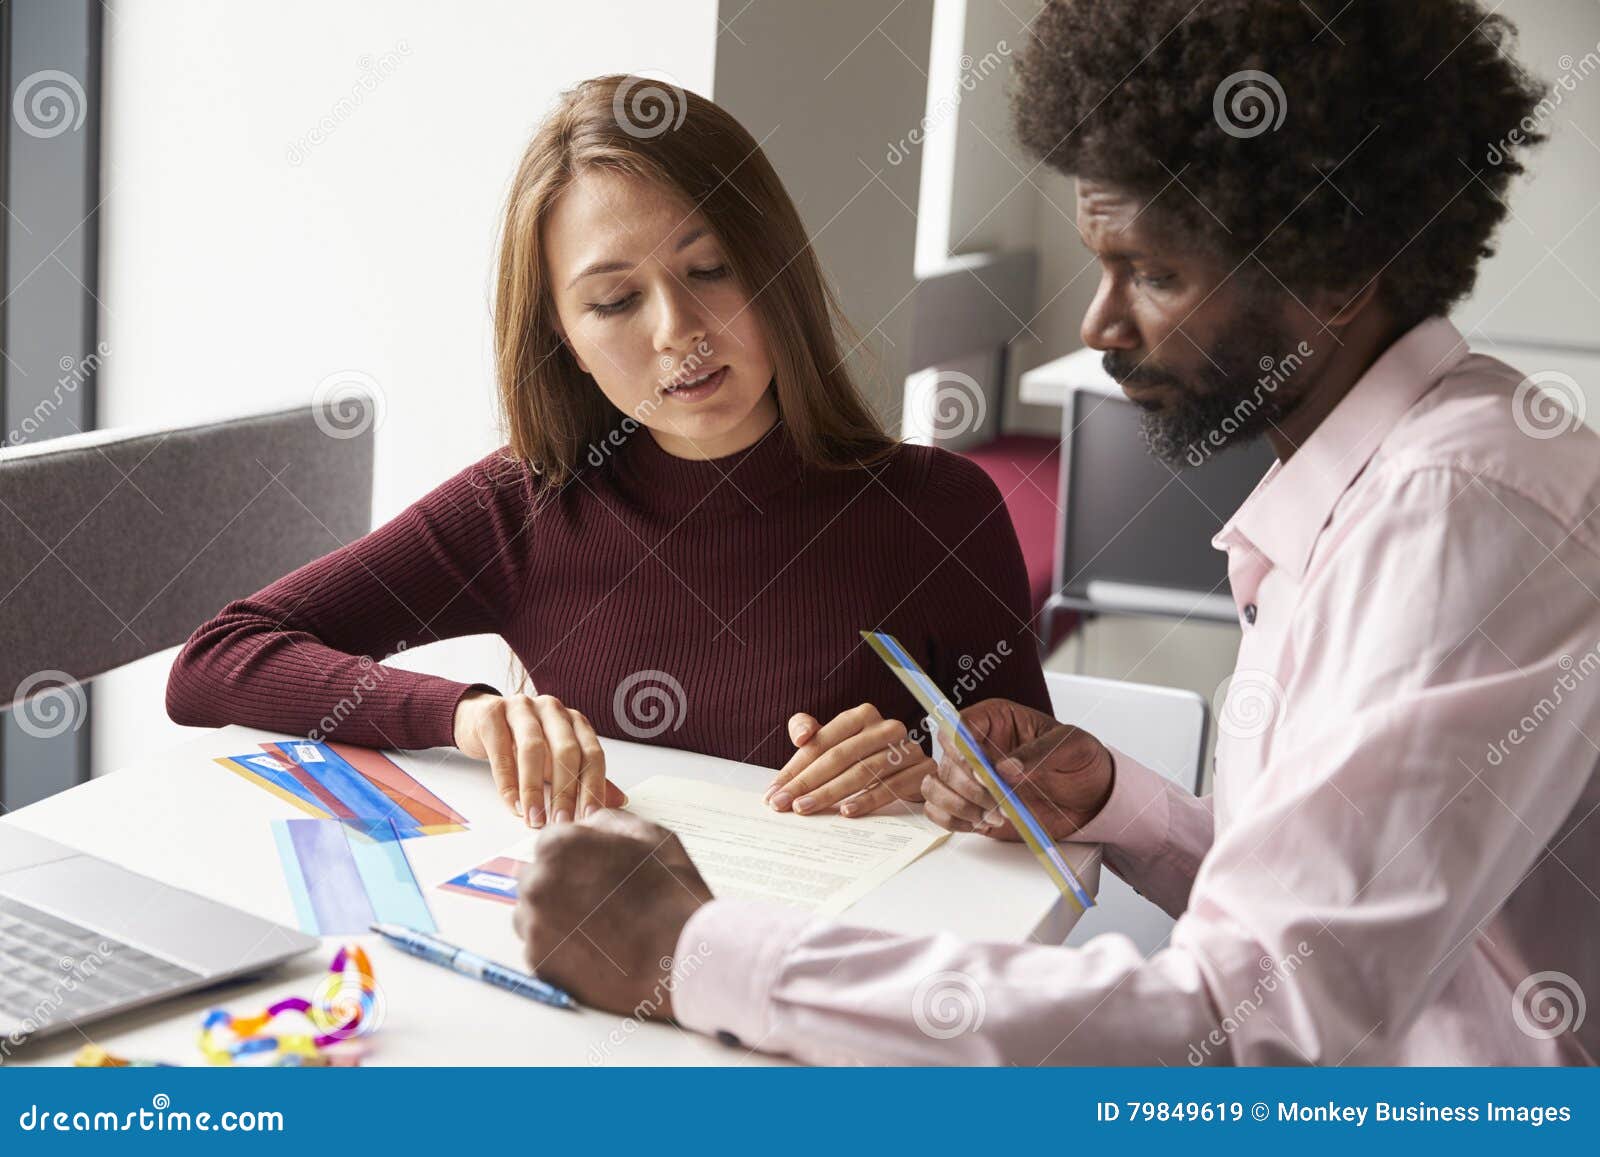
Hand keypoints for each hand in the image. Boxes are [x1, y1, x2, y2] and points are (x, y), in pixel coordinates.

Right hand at [452, 690, 625, 827]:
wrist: (480, 719)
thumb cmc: (523, 742)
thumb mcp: (556, 760)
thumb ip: (584, 777)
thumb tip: (619, 801)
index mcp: (574, 720)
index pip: (592, 753)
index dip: (594, 786)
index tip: (591, 818)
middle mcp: (552, 710)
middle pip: (566, 750)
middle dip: (566, 790)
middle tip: (562, 822)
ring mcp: (522, 708)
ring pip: (533, 749)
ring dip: (534, 789)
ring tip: (535, 818)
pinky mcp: (492, 714)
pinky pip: (501, 751)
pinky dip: (508, 782)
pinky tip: (513, 805)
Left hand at [513, 809, 711, 1016]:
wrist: (679, 957)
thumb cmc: (670, 895)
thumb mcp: (650, 836)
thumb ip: (608, 822)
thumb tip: (588, 825)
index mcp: (560, 846)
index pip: (549, 843)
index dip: (575, 856)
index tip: (594, 871)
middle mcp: (538, 883)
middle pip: (535, 878)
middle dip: (559, 886)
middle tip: (597, 902)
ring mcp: (535, 926)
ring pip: (532, 916)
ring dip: (554, 918)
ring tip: (596, 929)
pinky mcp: (540, 963)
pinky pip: (540, 949)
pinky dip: (559, 950)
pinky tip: (592, 951)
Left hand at [765, 703, 931, 817]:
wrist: (912, 770)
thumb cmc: (863, 756)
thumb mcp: (834, 740)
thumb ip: (808, 729)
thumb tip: (800, 736)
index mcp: (862, 715)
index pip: (824, 740)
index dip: (796, 766)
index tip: (774, 790)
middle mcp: (886, 728)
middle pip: (840, 756)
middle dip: (807, 782)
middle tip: (784, 804)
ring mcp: (907, 749)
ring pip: (863, 772)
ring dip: (830, 793)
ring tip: (806, 808)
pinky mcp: (921, 771)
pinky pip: (891, 787)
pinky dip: (867, 800)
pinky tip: (845, 812)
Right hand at [922, 697, 1113, 840]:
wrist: (1093, 798)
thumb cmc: (1082, 762)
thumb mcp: (1072, 747)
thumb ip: (1040, 753)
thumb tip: (1005, 768)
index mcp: (995, 719)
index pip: (958, 725)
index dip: (961, 749)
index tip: (983, 773)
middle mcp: (976, 746)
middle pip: (947, 761)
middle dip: (968, 787)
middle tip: (998, 802)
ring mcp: (971, 777)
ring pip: (936, 786)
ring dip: (959, 805)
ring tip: (993, 815)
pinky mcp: (972, 805)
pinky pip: (939, 811)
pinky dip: (952, 821)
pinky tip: (979, 823)